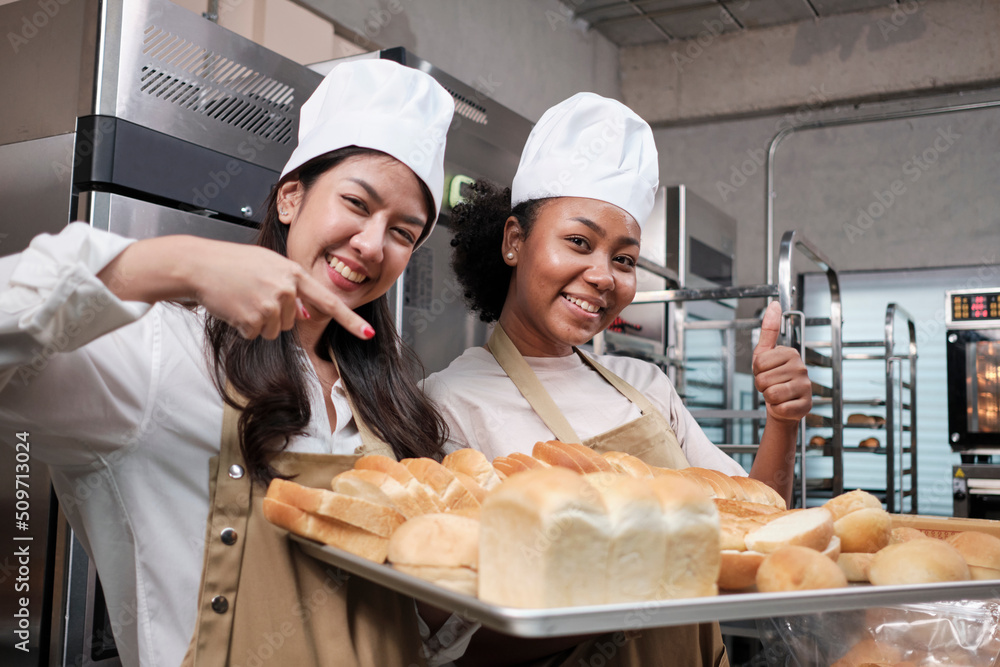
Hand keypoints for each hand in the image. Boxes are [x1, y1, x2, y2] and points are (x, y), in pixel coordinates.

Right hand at [188, 241, 372, 340]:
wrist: (198, 264)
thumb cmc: (230, 263)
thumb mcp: (268, 266)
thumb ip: (290, 287)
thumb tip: (305, 313)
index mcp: (293, 273)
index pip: (329, 300)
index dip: (350, 320)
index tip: (367, 333)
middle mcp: (287, 288)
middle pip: (292, 321)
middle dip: (273, 314)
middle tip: (251, 294)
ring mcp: (270, 304)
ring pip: (273, 330)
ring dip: (257, 321)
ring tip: (241, 298)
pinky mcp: (253, 319)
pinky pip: (254, 334)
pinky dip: (242, 326)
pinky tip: (233, 306)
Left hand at [753, 301, 811, 423]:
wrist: (782, 405)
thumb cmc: (772, 378)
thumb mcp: (765, 353)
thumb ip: (769, 330)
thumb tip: (774, 304)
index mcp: (790, 353)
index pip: (759, 363)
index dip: (757, 371)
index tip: (766, 371)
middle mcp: (800, 367)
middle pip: (763, 379)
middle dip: (761, 385)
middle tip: (771, 385)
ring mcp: (805, 386)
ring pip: (771, 393)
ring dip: (768, 397)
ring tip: (777, 394)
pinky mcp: (806, 404)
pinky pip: (780, 407)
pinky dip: (777, 409)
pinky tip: (784, 404)